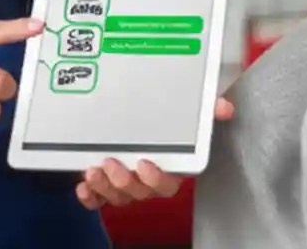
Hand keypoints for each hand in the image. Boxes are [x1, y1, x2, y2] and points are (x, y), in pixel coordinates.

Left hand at [75, 98, 234, 208]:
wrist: (149, 121)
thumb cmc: (174, 123)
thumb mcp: (193, 114)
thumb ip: (209, 110)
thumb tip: (223, 107)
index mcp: (171, 169)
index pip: (167, 183)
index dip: (155, 178)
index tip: (145, 163)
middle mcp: (149, 181)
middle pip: (139, 192)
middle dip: (123, 182)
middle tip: (111, 163)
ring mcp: (128, 183)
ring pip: (117, 196)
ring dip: (104, 187)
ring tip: (92, 171)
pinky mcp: (108, 183)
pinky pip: (99, 198)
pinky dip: (90, 196)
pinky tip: (83, 187)